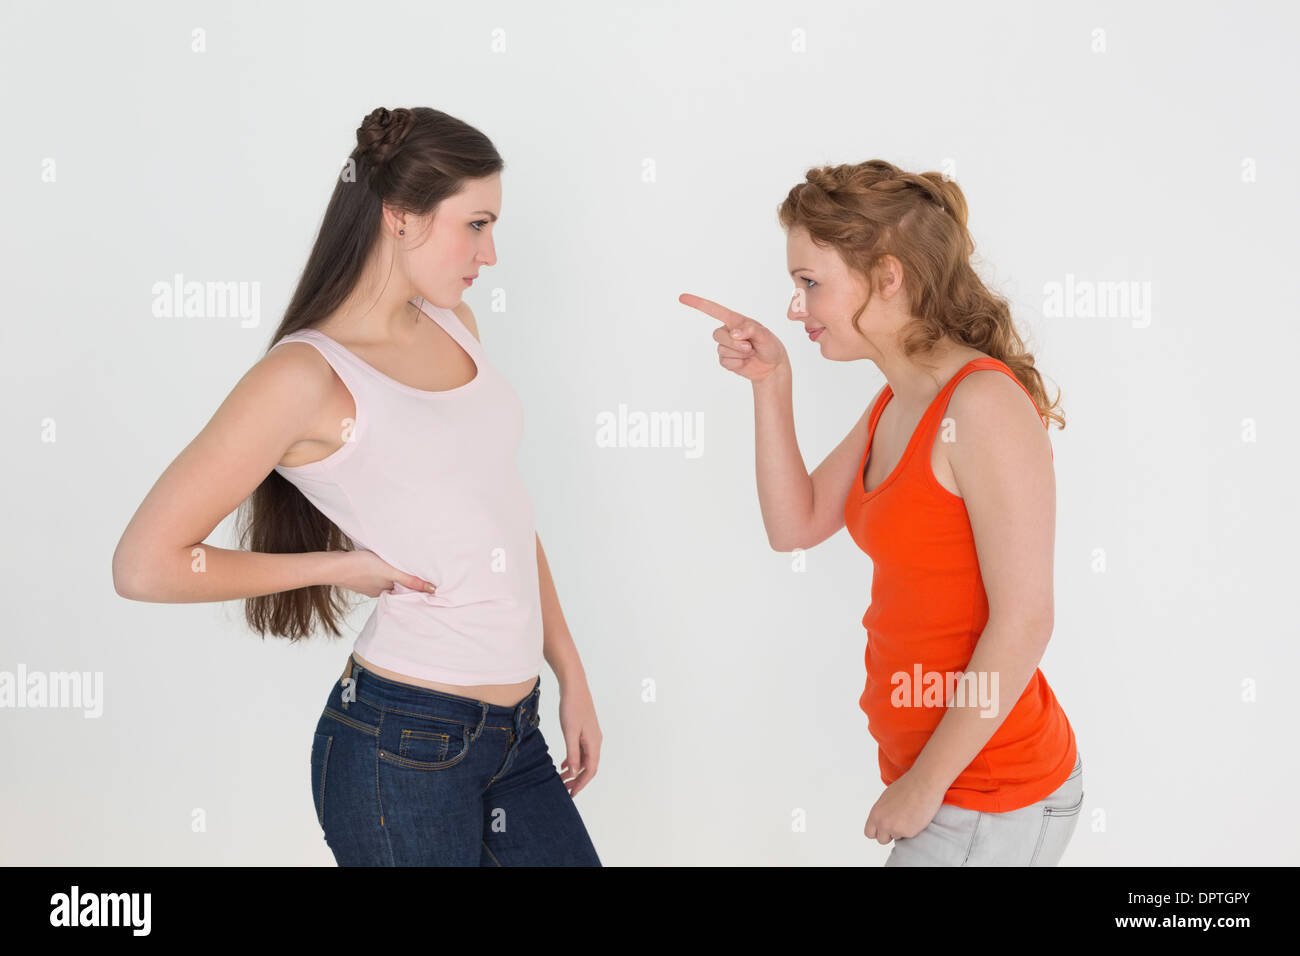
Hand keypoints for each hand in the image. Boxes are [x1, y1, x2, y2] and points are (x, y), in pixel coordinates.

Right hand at [334, 549, 435, 598]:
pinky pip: (370, 571)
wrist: (333, 564)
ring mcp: (364, 583)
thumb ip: (410, 580)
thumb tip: (432, 589)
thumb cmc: (360, 568)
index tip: (422, 578)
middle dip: (400, 577)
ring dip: (387, 570)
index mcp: (385, 592)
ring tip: (394, 561)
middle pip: (393, 583)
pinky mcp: (355, 574)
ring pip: (381, 577)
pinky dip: (375, 567)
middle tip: (411, 566)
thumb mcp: (391, 572)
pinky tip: (375, 559)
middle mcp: (375, 590)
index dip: (412, 584)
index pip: (403, 590)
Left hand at [557, 681, 601, 797]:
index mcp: (594, 743)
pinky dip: (574, 759)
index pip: (591, 770)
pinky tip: (564, 763)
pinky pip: (581, 750)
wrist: (574, 687)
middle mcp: (595, 741)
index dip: (581, 783)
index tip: (571, 793)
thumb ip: (573, 754)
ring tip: (562, 778)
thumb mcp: (570, 733)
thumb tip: (574, 773)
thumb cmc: (572, 708)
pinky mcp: (585, 730)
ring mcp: (591, 736)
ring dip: (575, 770)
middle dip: (577, 779)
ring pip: (584, 759)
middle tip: (565, 789)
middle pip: (589, 766)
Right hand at [679, 292, 788, 382]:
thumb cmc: (769, 345)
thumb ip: (750, 330)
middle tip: (750, 347)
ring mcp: (725, 346)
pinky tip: (746, 362)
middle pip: (718, 335)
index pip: (714, 310)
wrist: (772, 366)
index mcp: (735, 320)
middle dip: (734, 343)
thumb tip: (734, 334)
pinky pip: (725, 362)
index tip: (682, 298)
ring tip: (751, 353)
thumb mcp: (765, 334)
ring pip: (722, 350)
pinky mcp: (725, 360)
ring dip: (739, 354)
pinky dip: (738, 363)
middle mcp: (727, 332)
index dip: (698, 303)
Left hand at [863, 769, 947, 844]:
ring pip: (896, 837)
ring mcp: (895, 828)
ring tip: (910, 815)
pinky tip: (916, 816)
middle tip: (899, 824)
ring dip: (902, 830)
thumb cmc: (907, 787)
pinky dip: (913, 829)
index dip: (878, 832)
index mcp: (875, 813)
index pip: (869, 833)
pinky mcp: (908, 832)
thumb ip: (882, 812)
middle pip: (881, 840)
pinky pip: (909, 836)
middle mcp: (882, 823)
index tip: (885, 829)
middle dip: (889, 835)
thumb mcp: (887, 798)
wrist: (923, 783)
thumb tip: (882, 821)